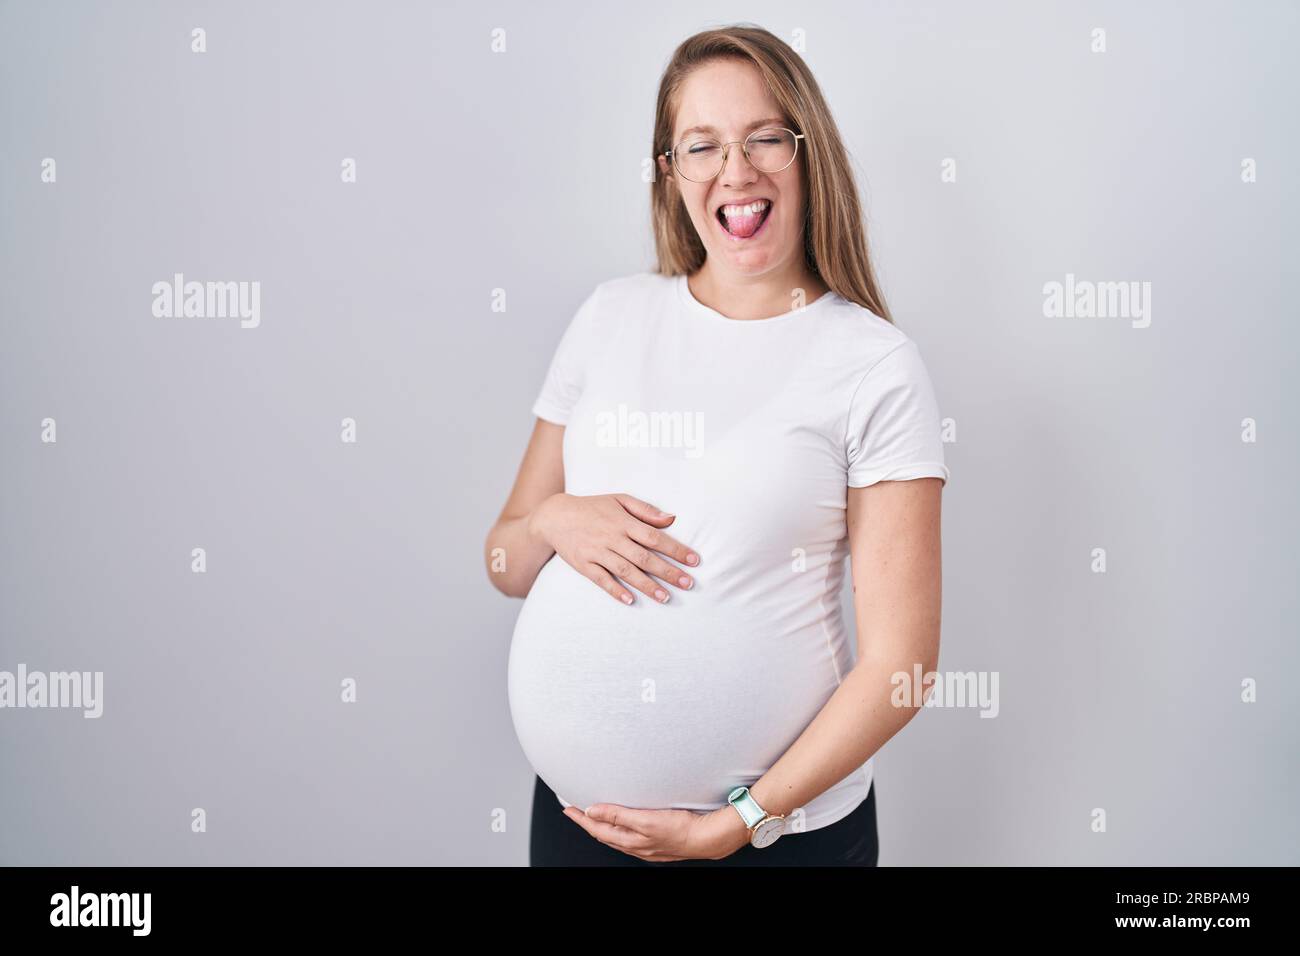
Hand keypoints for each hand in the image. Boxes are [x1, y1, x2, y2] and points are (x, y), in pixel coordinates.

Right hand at [527, 493, 699, 604]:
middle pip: (644, 557)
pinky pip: (601, 580)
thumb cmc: (593, 507)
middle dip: (668, 572)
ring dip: (647, 586)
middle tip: (688, 584)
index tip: (694, 561)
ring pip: (626, 571)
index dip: (675, 549)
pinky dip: (615, 591)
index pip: (655, 537)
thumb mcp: (619, 500)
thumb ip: (646, 510)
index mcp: (623, 522)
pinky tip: (631, 600)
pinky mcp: (584, 565)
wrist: (555, 516)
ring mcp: (597, 552)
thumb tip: (672, 519)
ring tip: (666, 598)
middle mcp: (612, 538)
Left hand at [562, 801, 751, 862]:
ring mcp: (647, 846)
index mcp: (630, 841)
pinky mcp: (657, 841)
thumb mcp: (646, 819)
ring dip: (602, 825)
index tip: (568, 808)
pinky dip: (619, 828)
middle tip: (574, 810)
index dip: (581, 819)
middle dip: (588, 822)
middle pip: (604, 834)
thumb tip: (592, 812)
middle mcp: (636, 846)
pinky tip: (624, 824)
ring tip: (594, 816)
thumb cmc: (681, 828)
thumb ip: (618, 815)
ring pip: (617, 836)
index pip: (597, 829)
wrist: (708, 838)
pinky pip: (630, 836)